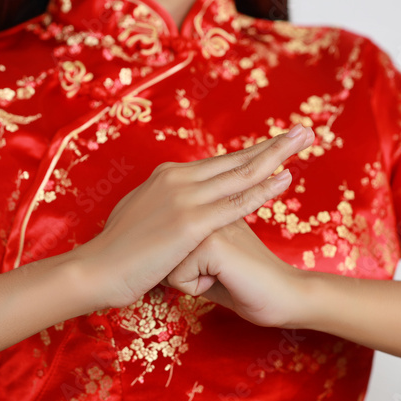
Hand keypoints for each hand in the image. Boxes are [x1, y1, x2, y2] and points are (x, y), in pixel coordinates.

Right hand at [75, 123, 315, 308]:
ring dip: (277, 155)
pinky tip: (285, 180)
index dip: (251, 154)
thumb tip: (171, 214)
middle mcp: (178, 178)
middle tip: (304, 130)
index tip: (277, 145)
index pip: (220, 164)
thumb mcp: (139, 220)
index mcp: (167, 177)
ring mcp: (184, 197)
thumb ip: (160, 210)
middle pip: (236, 159)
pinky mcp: (190, 221)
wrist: (94, 271)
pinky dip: (263, 189)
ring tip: (306, 140)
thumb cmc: (115, 255)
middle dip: (274, 144)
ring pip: (241, 173)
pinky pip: (235, 202)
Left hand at [158, 217, 307, 328]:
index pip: (161, 236)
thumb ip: (181, 247)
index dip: (176, 261)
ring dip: (188, 279)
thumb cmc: (242, 283)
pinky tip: (223, 280)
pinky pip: (177, 276)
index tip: (205, 264)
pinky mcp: (213, 242)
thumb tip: (149, 252)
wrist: (282, 298)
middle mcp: (203, 205)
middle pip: (159, 248)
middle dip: (177, 270)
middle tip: (213, 273)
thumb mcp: (204, 260)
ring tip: (219, 275)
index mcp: (202, 204)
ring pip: (166, 262)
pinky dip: (196, 289)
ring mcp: (209, 220)